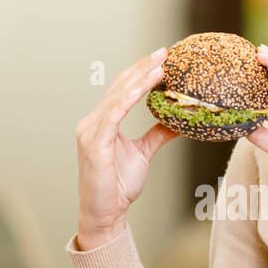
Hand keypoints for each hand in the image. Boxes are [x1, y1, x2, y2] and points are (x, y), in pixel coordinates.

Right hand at [73, 47, 180, 248]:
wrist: (105, 215)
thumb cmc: (118, 187)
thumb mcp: (143, 153)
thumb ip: (157, 134)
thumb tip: (177, 121)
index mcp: (103, 122)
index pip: (123, 89)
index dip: (141, 71)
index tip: (163, 57)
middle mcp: (92, 122)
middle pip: (120, 86)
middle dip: (143, 68)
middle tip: (166, 52)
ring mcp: (90, 132)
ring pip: (117, 97)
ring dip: (139, 80)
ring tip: (160, 66)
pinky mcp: (93, 144)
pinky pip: (111, 117)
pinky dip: (125, 101)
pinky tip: (139, 89)